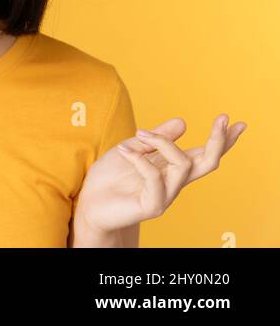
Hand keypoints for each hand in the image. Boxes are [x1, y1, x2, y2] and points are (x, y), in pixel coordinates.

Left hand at [76, 114, 247, 234]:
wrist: (89, 202)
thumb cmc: (110, 177)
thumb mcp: (132, 149)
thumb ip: (156, 139)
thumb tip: (183, 122)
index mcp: (172, 168)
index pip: (204, 154)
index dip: (223, 140)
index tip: (236, 121)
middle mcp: (174, 182)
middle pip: (208, 163)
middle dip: (218, 141)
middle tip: (222, 119)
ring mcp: (166, 195)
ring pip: (184, 165)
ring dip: (163, 143)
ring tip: (140, 133)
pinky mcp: (152, 206)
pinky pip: (155, 178)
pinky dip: (140, 160)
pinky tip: (124, 151)